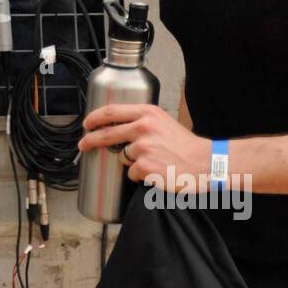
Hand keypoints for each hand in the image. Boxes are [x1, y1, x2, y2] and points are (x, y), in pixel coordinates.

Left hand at [78, 102, 209, 189]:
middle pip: (107, 134)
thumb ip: (144, 122)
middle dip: (90, 140)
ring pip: (123, 158)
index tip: (86, 124)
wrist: (204, 162)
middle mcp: (144, 127)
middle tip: (83, 145)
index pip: (112, 111)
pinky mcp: (146, 166)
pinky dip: (141, 176)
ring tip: (154, 162)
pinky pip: (132, 173)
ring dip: (132, 163)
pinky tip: (157, 172)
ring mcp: (144, 147)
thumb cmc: (185, 146)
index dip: (94, 118)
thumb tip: (119, 130)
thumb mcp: (164, 123)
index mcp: (148, 113)